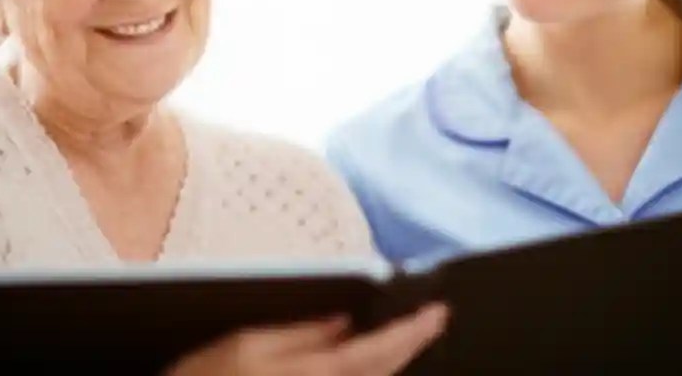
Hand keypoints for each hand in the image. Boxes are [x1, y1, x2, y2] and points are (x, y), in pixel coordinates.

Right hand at [165, 302, 447, 375]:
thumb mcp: (242, 344)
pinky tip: (372, 359)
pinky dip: (370, 373)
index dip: (412, 332)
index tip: (439, 312)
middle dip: (411, 346)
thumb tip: (344, 322)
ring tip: (410, 334)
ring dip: (394, 362)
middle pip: (381, 374)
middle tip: (435, 319)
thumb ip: (299, 332)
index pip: (377, 353)